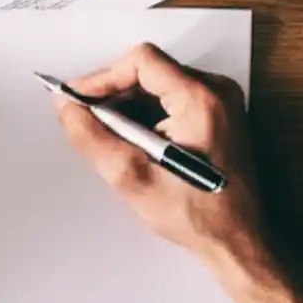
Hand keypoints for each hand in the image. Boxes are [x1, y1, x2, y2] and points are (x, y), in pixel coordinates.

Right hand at [55, 43, 302, 302]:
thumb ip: (92, 137)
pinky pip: (172, 97)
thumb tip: (66, 107)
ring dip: (129, 105)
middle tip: (88, 121)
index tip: (78, 98)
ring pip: (158, 84)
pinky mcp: (217, 114)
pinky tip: (135, 142)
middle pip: (149, 70)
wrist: (236, 241)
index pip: (141, 62)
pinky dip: (147, 113)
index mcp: (200, 100)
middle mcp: (216, 92)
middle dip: (113, 94)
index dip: (103, 77)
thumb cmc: (197, 215)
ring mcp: (220, 102)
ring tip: (113, 139)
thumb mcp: (132, 178)